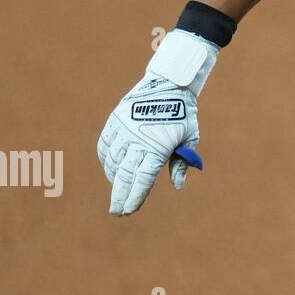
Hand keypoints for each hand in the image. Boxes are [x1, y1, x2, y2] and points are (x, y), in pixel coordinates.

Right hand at [97, 30, 216, 214]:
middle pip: (124, 176)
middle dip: (120, 196)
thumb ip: (182, 162)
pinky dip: (106, 159)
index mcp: (158, 147)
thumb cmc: (184, 113)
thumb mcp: (190, 137)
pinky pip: (104, 146)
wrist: (169, 83)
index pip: (143, 179)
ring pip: (113, 162)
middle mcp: (137, 141)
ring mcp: (124, 130)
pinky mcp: (115, 121)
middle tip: (117, 211)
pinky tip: (111, 167)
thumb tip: (179, 186)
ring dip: (115, 177)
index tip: (128, 211)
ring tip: (119, 186)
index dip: (135, 197)